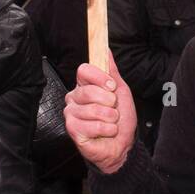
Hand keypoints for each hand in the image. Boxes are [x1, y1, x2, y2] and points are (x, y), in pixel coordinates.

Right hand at [65, 55, 137, 175]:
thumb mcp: (120, 90)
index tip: (111, 86)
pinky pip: (93, 125)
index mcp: (84, 86)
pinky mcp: (73, 130)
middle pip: (89, 90)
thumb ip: (111, 70)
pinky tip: (105, 132)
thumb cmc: (120, 118)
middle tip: (112, 109)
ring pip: (93, 109)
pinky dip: (106, 129)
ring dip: (110, 117)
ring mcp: (72, 114)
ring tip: (110, 122)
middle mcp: (74, 98)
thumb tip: (106, 50)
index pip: (84, 70)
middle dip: (109, 102)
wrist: (122, 144)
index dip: (100, 78)